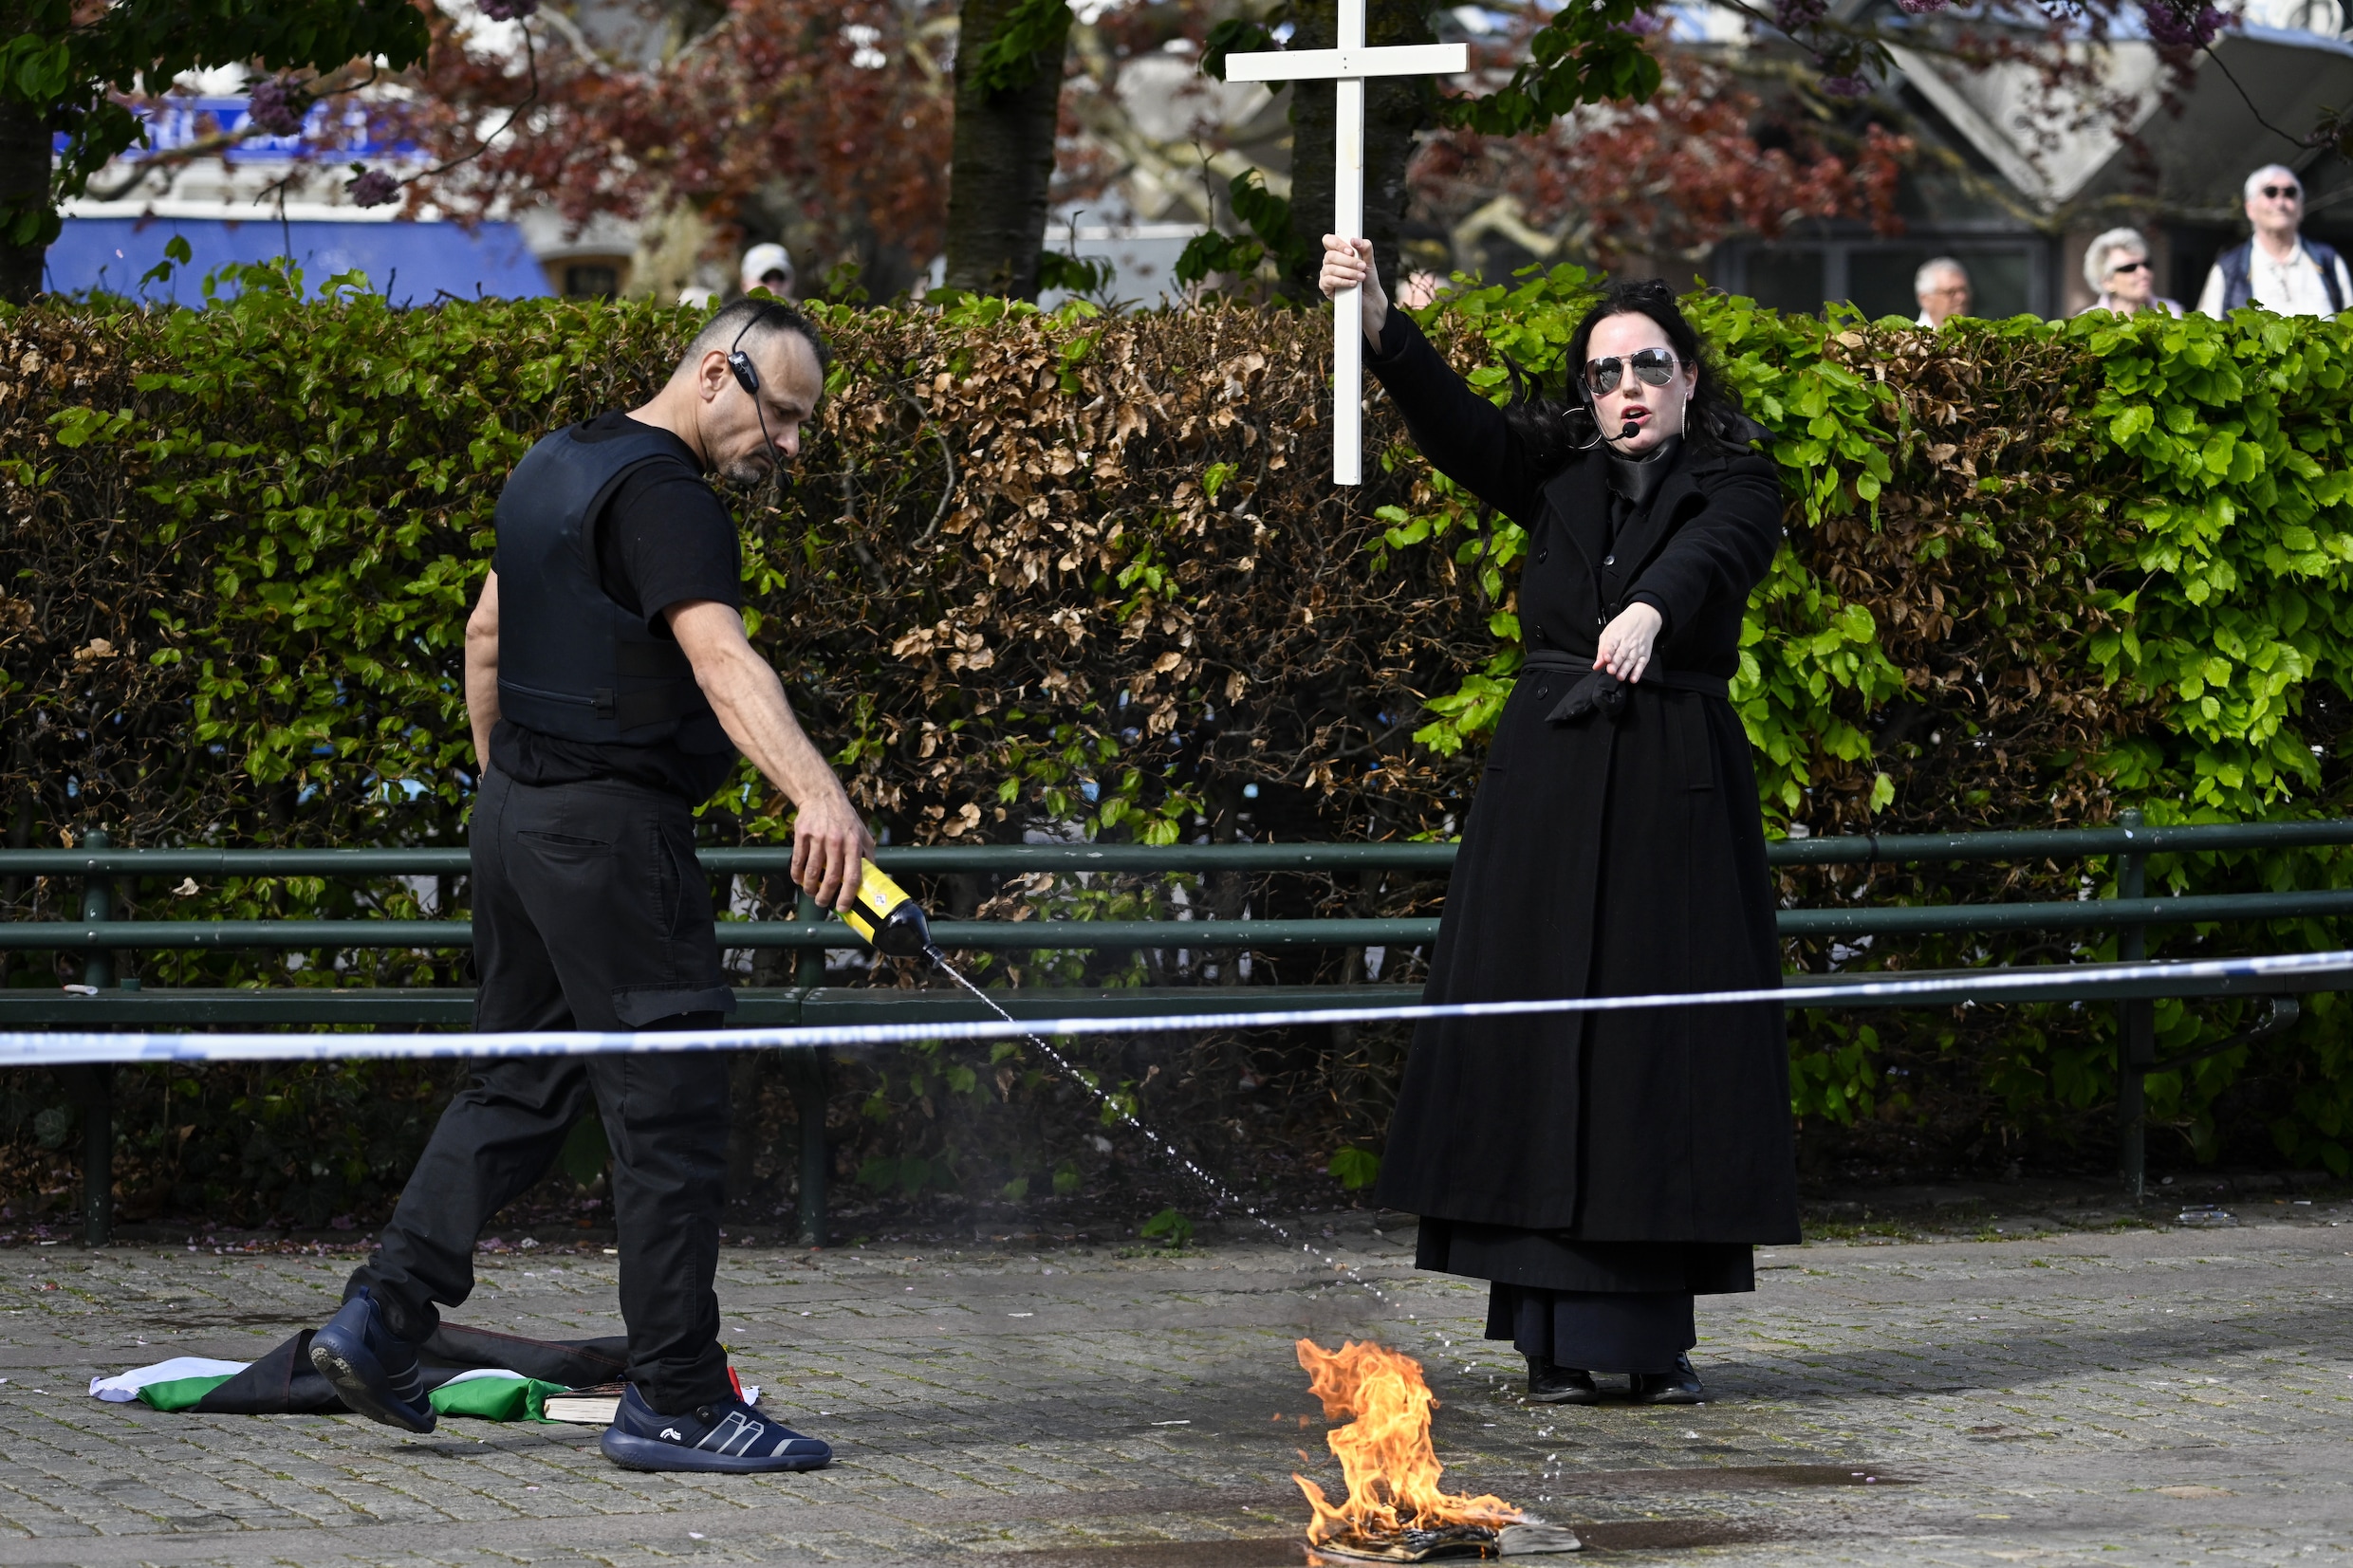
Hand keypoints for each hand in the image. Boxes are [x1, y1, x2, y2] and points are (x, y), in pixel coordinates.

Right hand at [790, 788, 874, 912]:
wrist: (822, 796)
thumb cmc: (845, 818)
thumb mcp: (862, 833)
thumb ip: (868, 854)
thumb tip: (873, 877)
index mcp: (854, 844)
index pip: (853, 876)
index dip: (848, 896)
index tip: (843, 907)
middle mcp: (836, 842)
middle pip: (831, 878)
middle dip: (826, 896)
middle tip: (822, 903)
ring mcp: (818, 838)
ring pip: (812, 872)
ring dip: (810, 887)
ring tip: (811, 892)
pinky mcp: (802, 834)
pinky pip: (797, 860)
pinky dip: (797, 874)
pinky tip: (799, 879)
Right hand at [1318, 235, 1388, 345]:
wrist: (1371, 298)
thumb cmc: (1368, 278)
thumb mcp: (1370, 261)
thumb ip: (1365, 248)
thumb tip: (1355, 240)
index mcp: (1338, 252)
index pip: (1329, 241)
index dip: (1337, 244)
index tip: (1351, 250)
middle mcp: (1329, 262)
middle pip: (1330, 255)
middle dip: (1348, 261)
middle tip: (1362, 266)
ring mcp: (1326, 274)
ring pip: (1330, 268)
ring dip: (1348, 272)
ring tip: (1361, 276)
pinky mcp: (1325, 287)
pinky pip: (1329, 281)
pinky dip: (1342, 281)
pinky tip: (1353, 283)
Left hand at [1595, 603, 1663, 683]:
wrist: (1644, 617)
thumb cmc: (1624, 626)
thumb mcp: (1609, 632)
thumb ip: (1602, 650)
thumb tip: (1596, 665)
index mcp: (1616, 636)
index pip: (1611, 644)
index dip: (1608, 652)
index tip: (1605, 659)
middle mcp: (1627, 642)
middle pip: (1621, 654)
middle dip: (1616, 663)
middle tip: (1611, 671)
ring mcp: (1637, 648)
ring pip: (1631, 660)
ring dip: (1625, 669)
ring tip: (1619, 676)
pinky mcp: (1644, 654)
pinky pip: (1642, 664)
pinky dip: (1638, 672)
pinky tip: (1633, 678)